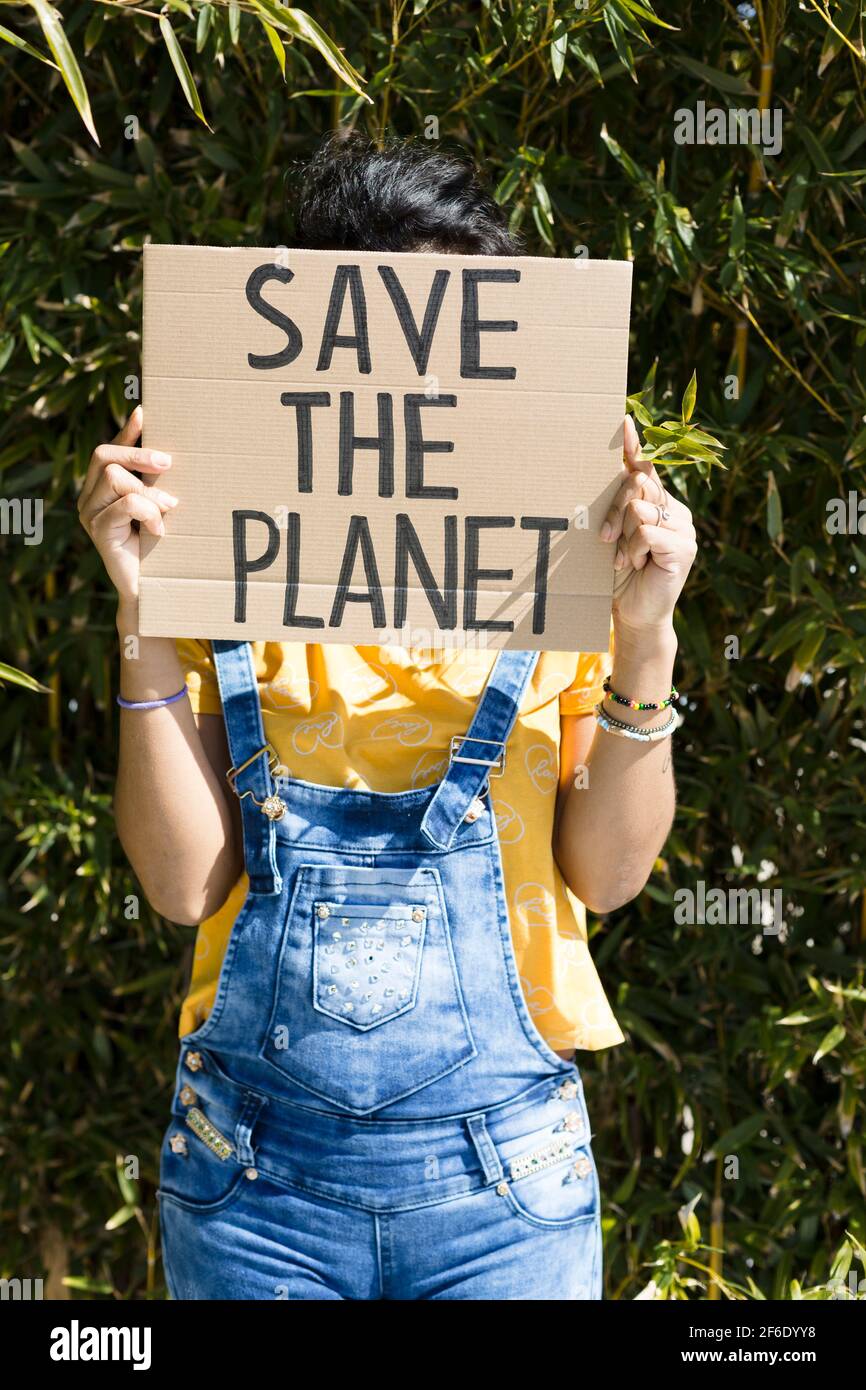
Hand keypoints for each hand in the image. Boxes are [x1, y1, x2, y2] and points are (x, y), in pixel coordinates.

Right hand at [77, 407, 175, 603]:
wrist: (151, 588)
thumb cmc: (159, 546)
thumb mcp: (159, 506)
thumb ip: (157, 482)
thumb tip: (169, 451)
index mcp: (101, 488)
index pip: (109, 450)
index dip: (127, 432)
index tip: (144, 411)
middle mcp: (89, 497)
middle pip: (104, 456)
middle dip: (139, 455)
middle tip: (168, 465)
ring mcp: (89, 514)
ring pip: (115, 478)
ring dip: (149, 492)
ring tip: (167, 510)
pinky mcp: (97, 530)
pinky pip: (125, 504)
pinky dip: (149, 512)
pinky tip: (160, 529)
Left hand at [601, 416, 696, 638]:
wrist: (632, 613)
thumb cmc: (618, 575)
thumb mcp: (613, 534)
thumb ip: (616, 506)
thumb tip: (611, 471)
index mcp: (657, 503)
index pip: (645, 468)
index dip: (634, 445)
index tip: (621, 420)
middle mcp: (674, 510)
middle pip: (638, 485)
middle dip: (614, 509)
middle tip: (605, 537)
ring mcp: (683, 527)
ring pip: (641, 508)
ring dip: (624, 537)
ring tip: (625, 560)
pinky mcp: (685, 547)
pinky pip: (648, 532)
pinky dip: (633, 550)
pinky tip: (635, 566)